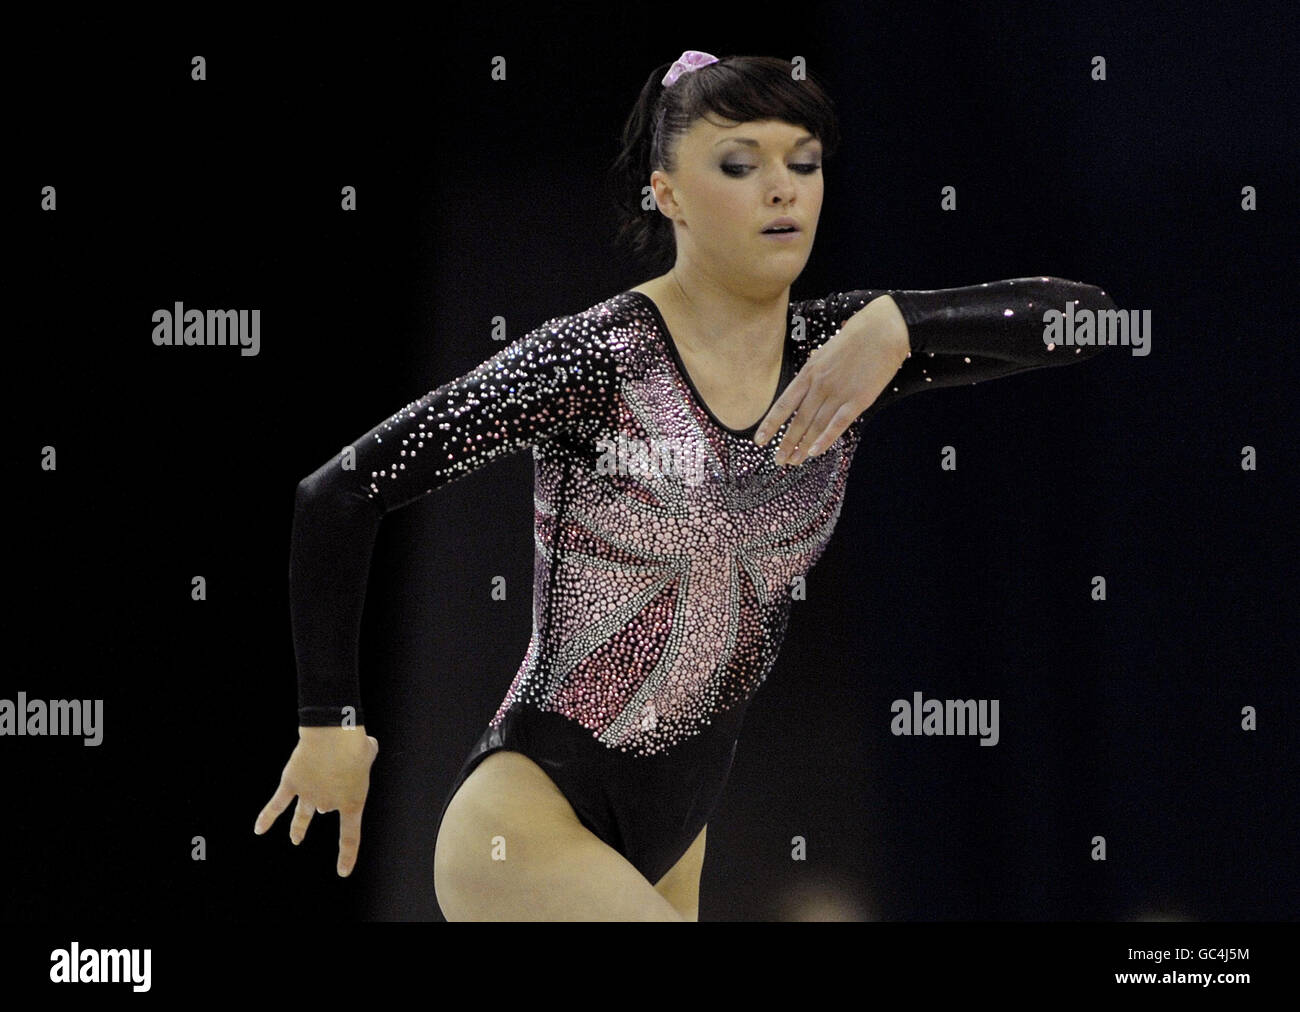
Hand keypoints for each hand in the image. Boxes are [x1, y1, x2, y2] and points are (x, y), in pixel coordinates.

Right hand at [254, 726, 379, 876]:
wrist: (333, 735)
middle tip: (333, 776)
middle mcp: (329, 804)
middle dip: (330, 793)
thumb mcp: (368, 751)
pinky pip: (276, 805)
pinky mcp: (291, 784)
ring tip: (296, 839)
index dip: (346, 856)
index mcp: (352, 802)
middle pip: (327, 807)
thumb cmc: (354, 742)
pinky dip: (267, 817)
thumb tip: (364, 747)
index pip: (350, 837)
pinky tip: (259, 829)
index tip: (342, 872)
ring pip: (302, 815)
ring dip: (299, 827)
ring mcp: (308, 796)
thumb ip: (366, 755)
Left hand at [753, 294, 909, 464]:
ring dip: (803, 446)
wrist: (883, 329)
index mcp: (809, 372)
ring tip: (795, 461)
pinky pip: (838, 425)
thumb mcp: (826, 350)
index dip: (770, 425)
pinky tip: (815, 453)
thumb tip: (807, 379)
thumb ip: (815, 369)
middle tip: (779, 460)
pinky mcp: (858, 400)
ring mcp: (838, 393)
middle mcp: (819, 385)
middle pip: (798, 421)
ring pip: (815, 426)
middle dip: (787, 443)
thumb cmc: (856, 336)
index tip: (759, 441)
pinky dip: (825, 440)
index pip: (783, 404)